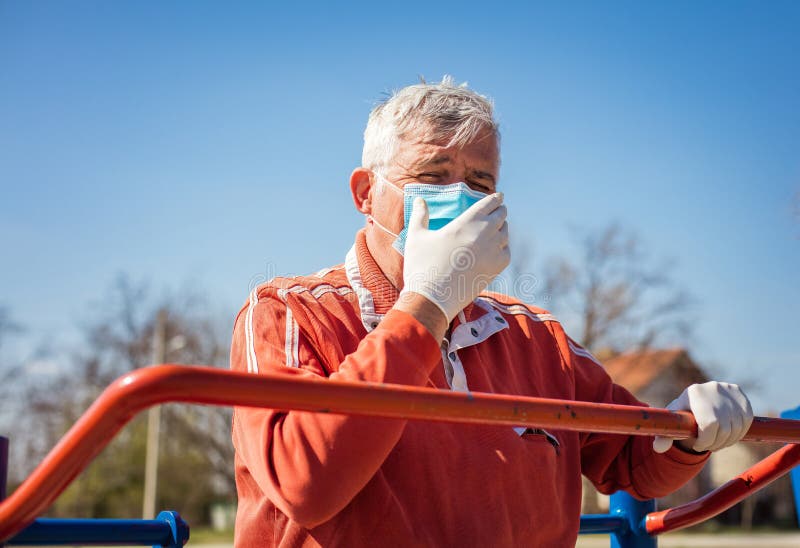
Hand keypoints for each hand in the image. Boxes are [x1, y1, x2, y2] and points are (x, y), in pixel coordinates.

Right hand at [399, 193, 509, 323]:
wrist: (433, 298)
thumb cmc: (423, 265)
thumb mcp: (417, 237)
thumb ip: (420, 215)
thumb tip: (419, 200)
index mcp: (467, 222)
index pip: (490, 203)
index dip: (496, 198)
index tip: (499, 196)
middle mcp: (484, 234)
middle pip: (502, 216)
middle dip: (500, 212)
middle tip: (497, 211)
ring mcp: (493, 252)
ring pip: (505, 234)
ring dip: (501, 229)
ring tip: (496, 229)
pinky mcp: (496, 269)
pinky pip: (506, 252)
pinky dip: (503, 248)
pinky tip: (496, 248)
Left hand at [653, 381, 752, 453]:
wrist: (695, 400)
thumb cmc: (682, 416)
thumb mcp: (671, 425)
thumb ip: (663, 437)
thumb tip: (658, 448)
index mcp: (694, 393)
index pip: (709, 424)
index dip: (706, 440)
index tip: (699, 445)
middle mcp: (712, 387)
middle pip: (724, 427)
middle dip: (716, 443)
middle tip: (708, 446)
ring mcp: (728, 389)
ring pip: (737, 426)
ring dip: (728, 440)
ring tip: (716, 441)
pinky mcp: (739, 393)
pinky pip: (746, 421)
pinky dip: (739, 433)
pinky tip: (727, 434)